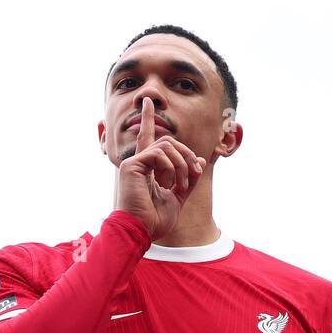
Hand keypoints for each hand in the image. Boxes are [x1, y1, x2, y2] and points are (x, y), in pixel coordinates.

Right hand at [115, 96, 205, 239]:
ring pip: (167, 145)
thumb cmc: (155, 219)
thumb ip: (189, 179)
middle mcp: (139, 162)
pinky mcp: (131, 165)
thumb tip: (200, 162)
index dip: (147, 119)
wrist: (141, 231)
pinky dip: (171, 166)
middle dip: (187, 154)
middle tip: (193, 175)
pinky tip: (167, 184)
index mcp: (147, 168)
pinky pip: (159, 153)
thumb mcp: (179, 198)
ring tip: (180, 186)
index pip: (149, 139)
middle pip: (168, 141)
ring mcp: (133, 162)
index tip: (148, 102)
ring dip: (182, 164)